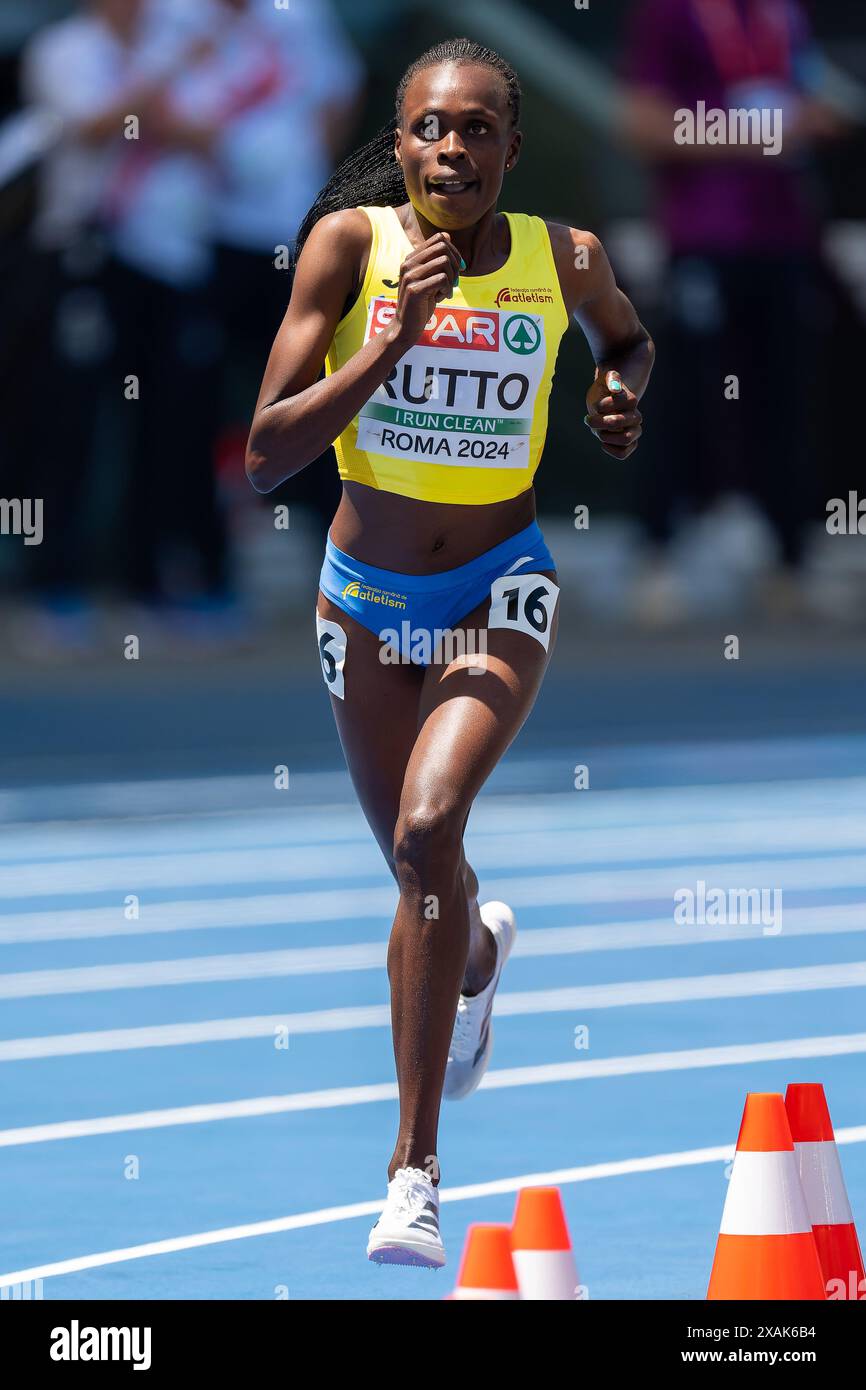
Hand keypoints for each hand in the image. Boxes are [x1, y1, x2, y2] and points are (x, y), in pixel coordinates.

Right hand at [387, 232, 462, 349]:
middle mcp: (408, 264)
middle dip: (455, 263)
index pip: (439, 239)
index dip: (454, 251)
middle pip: (443, 247)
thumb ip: (436, 260)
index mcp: (411, 258)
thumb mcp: (429, 278)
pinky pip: (442, 279)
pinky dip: (447, 289)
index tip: (458, 268)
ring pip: (444, 262)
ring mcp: (410, 276)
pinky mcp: (414, 289)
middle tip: (454, 281)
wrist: (406, 327)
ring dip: (452, 278)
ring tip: (445, 291)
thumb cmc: (420, 304)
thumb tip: (447, 236)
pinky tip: (441, 298)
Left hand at [584, 369, 642, 459]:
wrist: (607, 404)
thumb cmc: (605, 391)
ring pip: (625, 439)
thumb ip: (611, 378)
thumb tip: (615, 388)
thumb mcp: (605, 379)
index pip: (620, 402)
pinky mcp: (631, 443)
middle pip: (618, 422)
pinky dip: (611, 450)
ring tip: (597, 432)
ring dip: (605, 437)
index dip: (603, 405)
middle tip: (587, 420)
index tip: (596, 406)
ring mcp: (635, 431)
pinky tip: (603, 443)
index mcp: (631, 400)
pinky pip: (623, 453)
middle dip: (598, 422)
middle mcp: (636, 416)